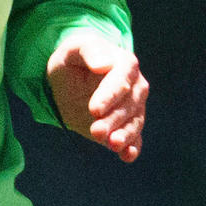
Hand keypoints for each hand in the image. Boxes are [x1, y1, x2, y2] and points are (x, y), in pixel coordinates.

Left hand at [45, 32, 147, 162]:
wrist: (70, 78)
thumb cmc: (74, 59)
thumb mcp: (75, 49)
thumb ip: (90, 51)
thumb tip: (105, 65)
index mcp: (125, 64)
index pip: (122, 81)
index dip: (110, 96)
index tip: (95, 110)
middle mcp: (135, 88)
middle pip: (129, 106)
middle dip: (114, 120)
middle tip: (96, 131)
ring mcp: (132, 109)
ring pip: (133, 124)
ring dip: (124, 136)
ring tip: (112, 145)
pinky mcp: (125, 127)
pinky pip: (135, 139)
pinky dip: (133, 148)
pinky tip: (127, 156)